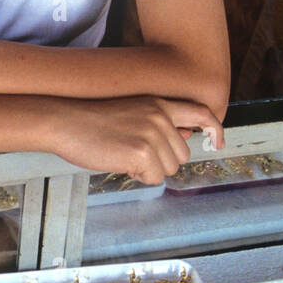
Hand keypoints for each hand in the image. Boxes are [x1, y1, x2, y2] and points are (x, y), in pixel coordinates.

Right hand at [53, 97, 224, 183]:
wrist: (64, 120)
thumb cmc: (91, 119)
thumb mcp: (131, 112)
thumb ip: (158, 124)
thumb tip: (183, 136)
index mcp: (160, 104)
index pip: (201, 113)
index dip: (214, 129)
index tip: (218, 142)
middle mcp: (161, 117)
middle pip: (182, 155)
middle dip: (161, 161)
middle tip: (132, 152)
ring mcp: (152, 134)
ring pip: (169, 169)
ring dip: (148, 170)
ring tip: (123, 154)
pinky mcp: (142, 153)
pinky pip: (153, 178)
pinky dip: (138, 177)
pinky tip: (119, 162)